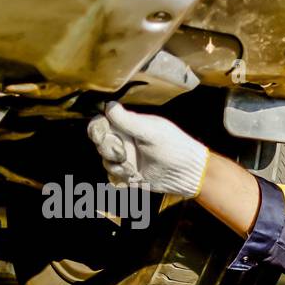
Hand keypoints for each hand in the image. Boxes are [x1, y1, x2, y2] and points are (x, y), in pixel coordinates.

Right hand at [86, 102, 209, 196]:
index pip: (101, 124)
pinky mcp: (130, 176)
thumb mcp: (151, 132)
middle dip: (108, 150)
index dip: (96, 129)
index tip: (101, 135)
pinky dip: (121, 179)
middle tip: (122, 154)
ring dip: (117, 167)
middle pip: (100, 143)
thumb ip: (129, 121)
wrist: (188, 173)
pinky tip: (133, 178)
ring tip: (133, 169)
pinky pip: (115, 178)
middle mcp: (125, 142)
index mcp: (128, 127)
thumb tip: (109, 105)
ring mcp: (127, 159)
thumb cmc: (174, 147)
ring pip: (107, 162)